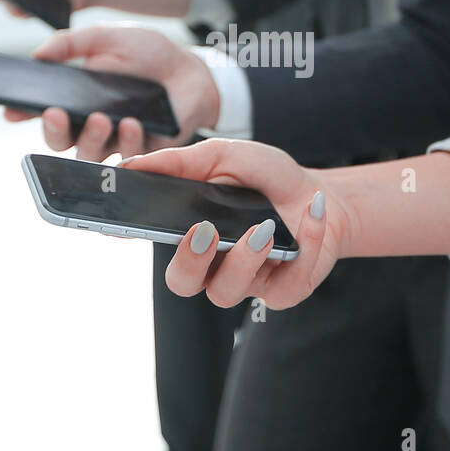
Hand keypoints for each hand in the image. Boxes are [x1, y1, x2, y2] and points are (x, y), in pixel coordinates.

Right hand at [7, 26, 219, 160]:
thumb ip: (71, 43)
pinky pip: (128, 155)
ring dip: (91, 137)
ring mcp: (114, 139)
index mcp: (74, 98)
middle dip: (54, 130)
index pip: (40, 110)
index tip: (11, 111)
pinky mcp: (143, 150)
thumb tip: (37, 54)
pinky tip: (132, 123)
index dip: (21, 113)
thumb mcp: (106, 37)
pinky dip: (127, 140)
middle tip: (58, 114)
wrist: (192, 68)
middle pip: (59, 140)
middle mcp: (88, 123)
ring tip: (101, 118)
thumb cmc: (147, 53)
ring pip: (89, 154)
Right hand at [123, 140, 349, 309]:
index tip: (130, 225)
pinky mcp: (286, 290)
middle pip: (183, 283)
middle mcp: (214, 265)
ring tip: (263, 227)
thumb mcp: (225, 157)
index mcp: (192, 235)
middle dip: (188, 261)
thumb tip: (131, 164)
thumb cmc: (264, 178)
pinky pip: (287, 285)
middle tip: (203, 231)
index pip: (156, 243)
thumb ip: (180, 162)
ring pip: (228, 293)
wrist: (320, 193)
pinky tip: (313, 211)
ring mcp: (249, 281)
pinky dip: (306, 244)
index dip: (136, 240)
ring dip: (244, 259)